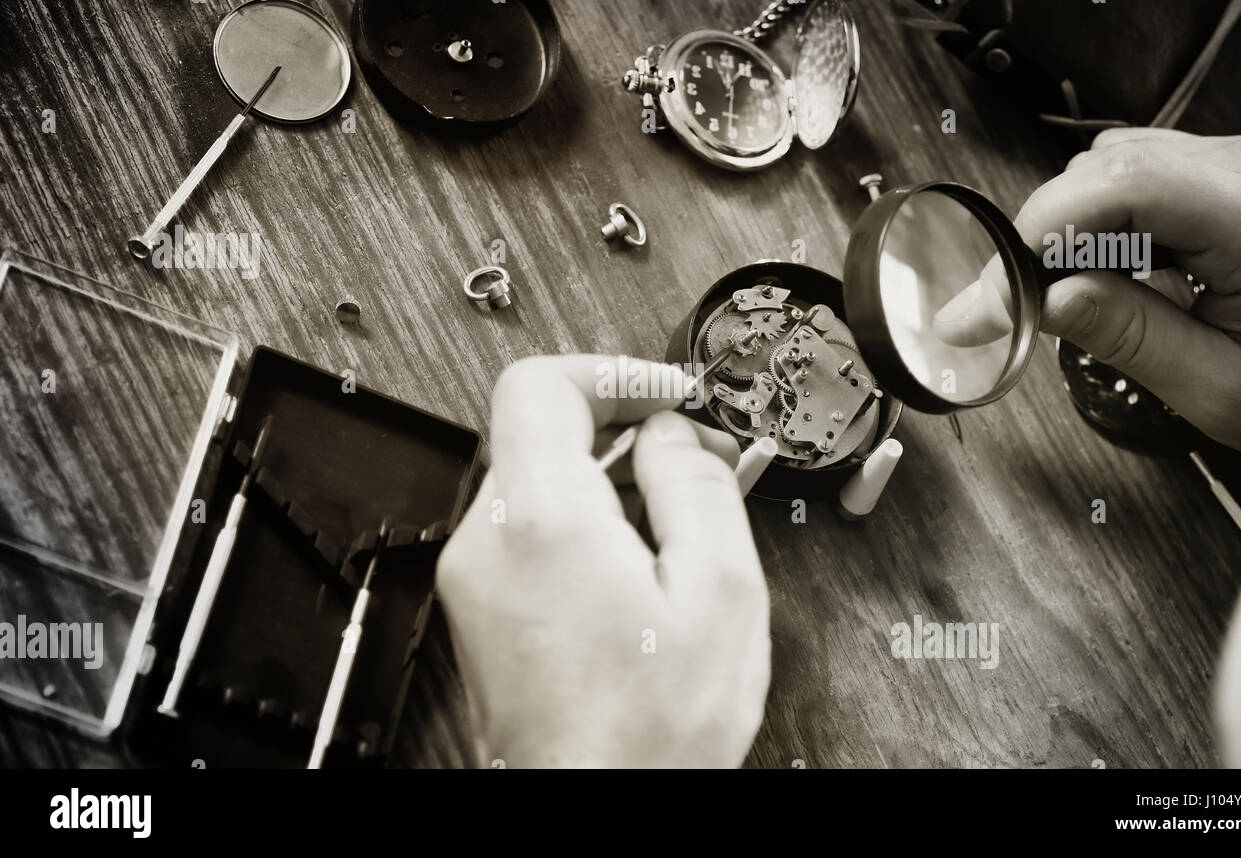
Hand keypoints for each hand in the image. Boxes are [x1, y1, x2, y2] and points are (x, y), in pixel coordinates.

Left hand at [435, 355, 769, 767]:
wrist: (594, 811)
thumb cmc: (649, 735)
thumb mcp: (720, 593)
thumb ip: (698, 487)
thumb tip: (676, 433)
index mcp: (541, 521)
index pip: (541, 383)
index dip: (614, 372)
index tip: (668, 396)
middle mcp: (488, 542)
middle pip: (543, 432)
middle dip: (626, 431)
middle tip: (697, 463)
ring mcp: (476, 579)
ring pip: (540, 482)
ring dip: (611, 481)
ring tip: (681, 524)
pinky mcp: (483, 609)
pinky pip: (532, 531)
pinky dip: (587, 523)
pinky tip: (643, 563)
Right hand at [936, 130, 1240, 457]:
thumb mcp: (1226, 390)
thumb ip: (1132, 338)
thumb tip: (1046, 299)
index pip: (1126, 183)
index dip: (1044, 225)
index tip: (1000, 288)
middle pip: (1109, 170)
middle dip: (1046, 237)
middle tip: (1012, 308)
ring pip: (1117, 165)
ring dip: (1075, 228)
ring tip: (1072, 295)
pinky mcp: (1238, 172)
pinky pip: (1145, 174)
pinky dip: (1107, 220)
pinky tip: (1115, 272)